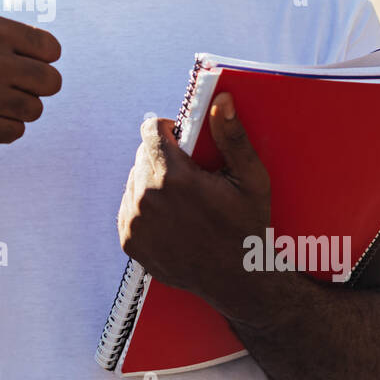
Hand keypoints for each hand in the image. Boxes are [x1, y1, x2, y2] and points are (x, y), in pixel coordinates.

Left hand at [116, 93, 273, 323]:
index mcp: (173, 178)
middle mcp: (146, 198)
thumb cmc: (248, 226)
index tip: (184, 141)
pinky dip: (144, 206)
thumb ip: (231, 136)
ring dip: (152, 181)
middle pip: (142, 155)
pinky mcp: (129, 240)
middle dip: (163, 157)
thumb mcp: (250, 179)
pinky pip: (129, 207)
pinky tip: (171, 216)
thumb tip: (221, 98)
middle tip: (189, 175)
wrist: (237, 281)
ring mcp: (134, 222)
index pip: (150, 131)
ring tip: (181, 198)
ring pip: (134, 180)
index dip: (168, 130)